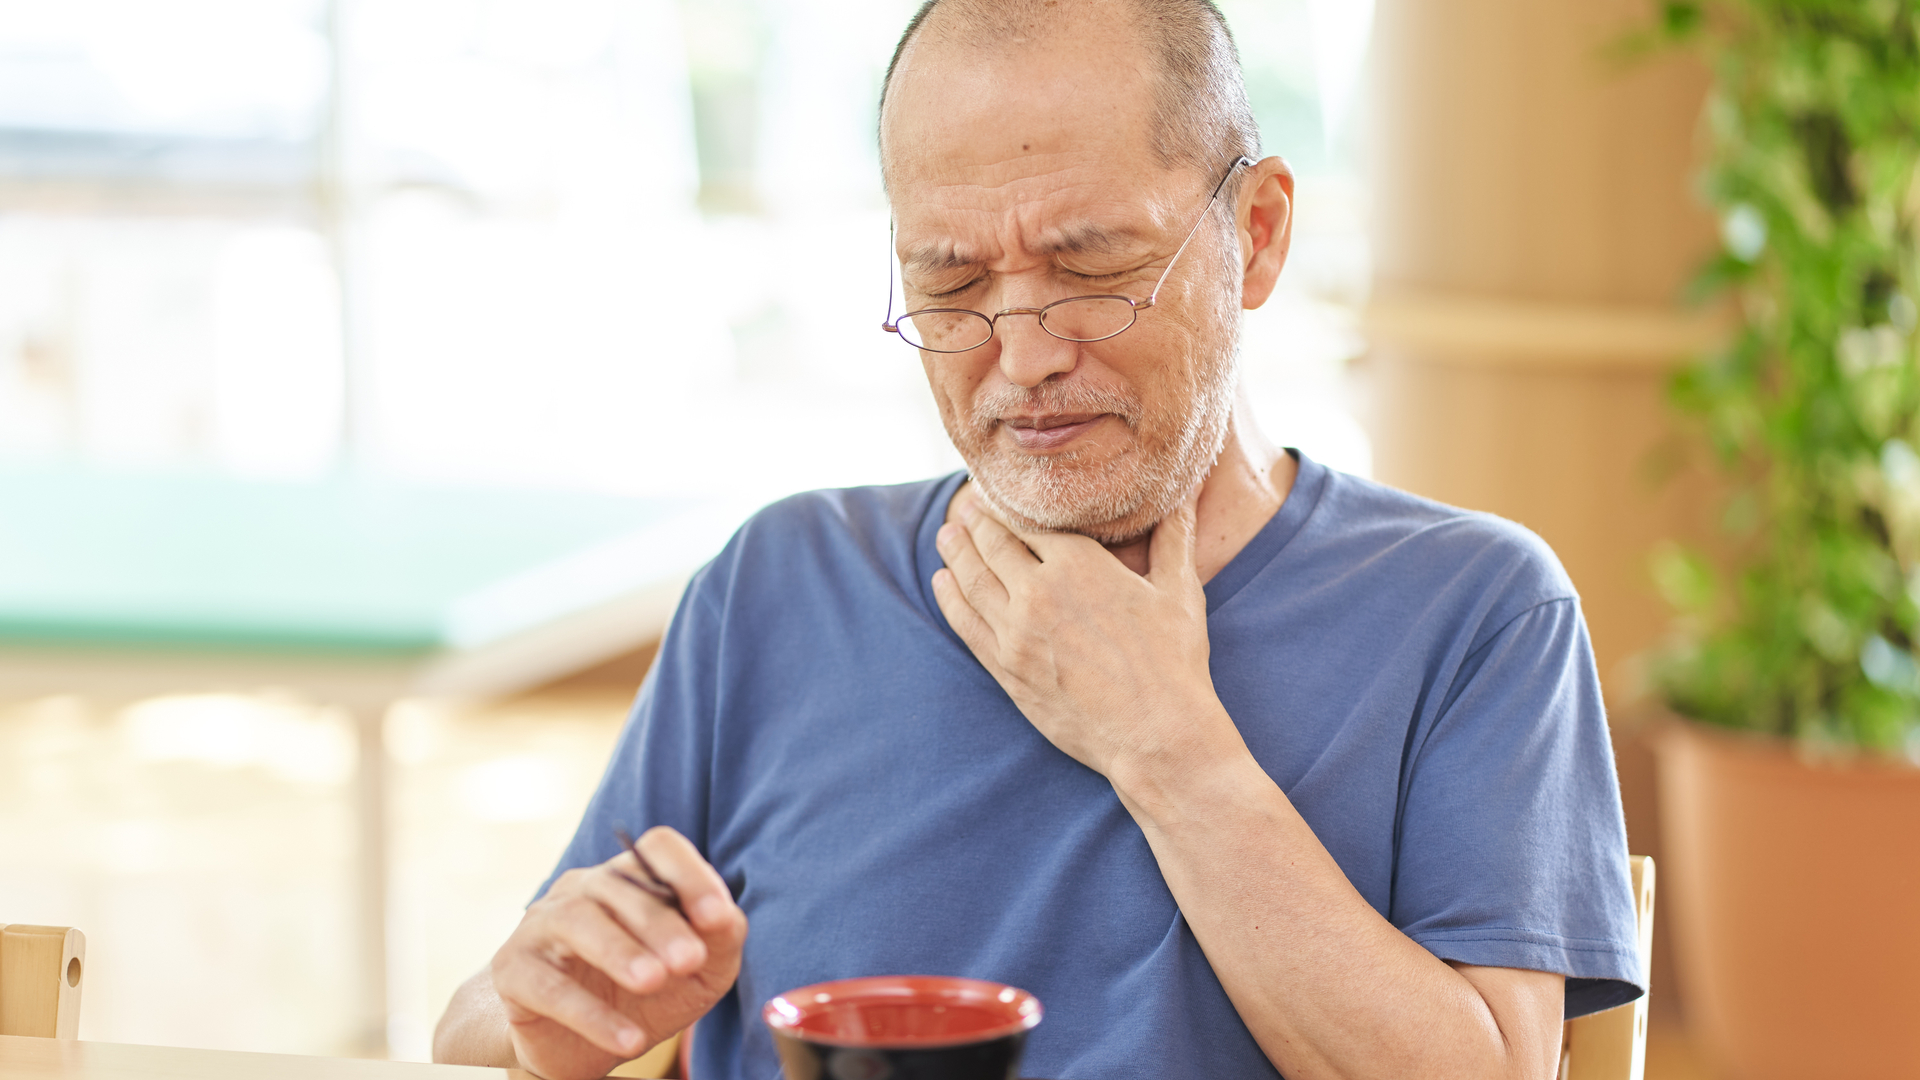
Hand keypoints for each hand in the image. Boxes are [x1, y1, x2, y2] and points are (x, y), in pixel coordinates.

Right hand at [488, 827, 746, 1079]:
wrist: (581, 1048)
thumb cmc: (646, 998)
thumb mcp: (700, 973)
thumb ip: (720, 940)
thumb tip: (725, 916)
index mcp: (631, 879)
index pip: (657, 848)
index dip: (689, 874)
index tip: (716, 917)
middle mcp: (582, 890)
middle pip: (619, 885)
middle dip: (659, 924)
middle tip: (688, 961)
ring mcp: (541, 925)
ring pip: (577, 921)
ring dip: (619, 951)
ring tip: (653, 982)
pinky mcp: (512, 970)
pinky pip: (547, 985)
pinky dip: (589, 1014)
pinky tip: (628, 1041)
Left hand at [930, 489, 1239, 784]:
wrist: (1156, 734)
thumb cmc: (1175, 662)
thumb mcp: (1179, 591)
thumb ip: (1175, 536)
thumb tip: (1188, 492)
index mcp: (1080, 564)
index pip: (1029, 521)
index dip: (1011, 505)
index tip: (1000, 494)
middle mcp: (1039, 592)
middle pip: (994, 545)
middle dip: (978, 523)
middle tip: (967, 508)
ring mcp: (1016, 632)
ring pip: (972, 579)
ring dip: (956, 552)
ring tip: (947, 535)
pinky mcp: (1005, 668)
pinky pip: (965, 623)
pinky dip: (950, 598)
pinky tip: (943, 583)